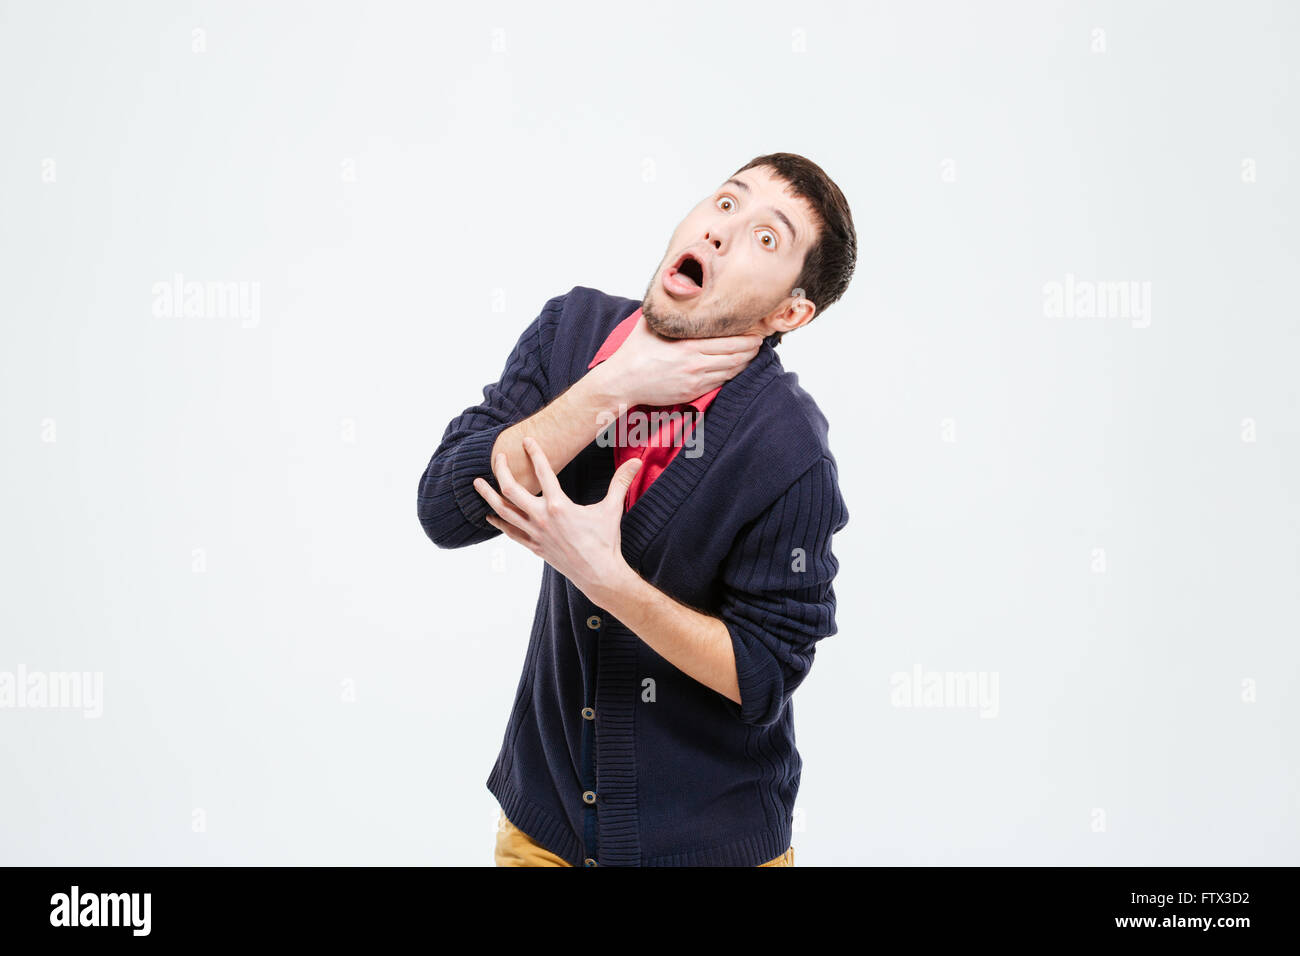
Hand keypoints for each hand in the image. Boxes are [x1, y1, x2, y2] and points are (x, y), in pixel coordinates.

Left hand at [473, 436, 640, 602]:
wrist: (598, 575)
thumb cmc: (605, 542)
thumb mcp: (612, 509)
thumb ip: (621, 482)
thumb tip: (638, 462)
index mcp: (559, 505)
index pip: (543, 472)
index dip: (534, 453)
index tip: (526, 441)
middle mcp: (542, 518)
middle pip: (512, 490)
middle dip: (501, 471)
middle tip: (497, 457)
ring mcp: (535, 534)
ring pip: (504, 511)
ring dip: (489, 496)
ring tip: (478, 483)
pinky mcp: (534, 546)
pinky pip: (510, 532)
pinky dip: (499, 522)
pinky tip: (490, 515)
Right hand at [601, 312, 762, 406]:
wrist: (622, 381)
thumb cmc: (634, 352)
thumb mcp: (650, 324)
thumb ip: (668, 312)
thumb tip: (677, 290)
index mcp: (688, 345)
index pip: (729, 341)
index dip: (747, 337)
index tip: (756, 331)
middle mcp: (695, 363)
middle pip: (736, 356)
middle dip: (751, 349)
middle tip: (760, 342)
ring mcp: (695, 380)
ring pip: (731, 371)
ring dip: (745, 363)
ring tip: (753, 354)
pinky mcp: (692, 392)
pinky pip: (720, 383)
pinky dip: (732, 375)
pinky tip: (736, 368)